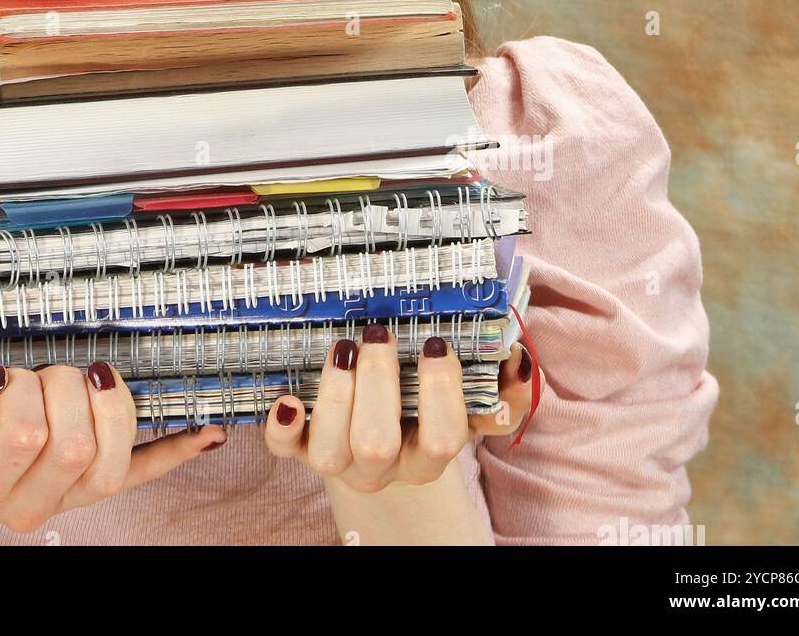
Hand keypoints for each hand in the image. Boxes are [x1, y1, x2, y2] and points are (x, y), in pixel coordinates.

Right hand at [0, 361, 225, 532]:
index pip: (26, 430)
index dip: (22, 388)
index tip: (5, 375)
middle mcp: (27, 504)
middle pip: (74, 444)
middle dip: (62, 388)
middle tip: (41, 375)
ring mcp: (69, 498)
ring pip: (111, 460)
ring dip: (105, 405)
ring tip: (80, 383)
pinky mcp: (97, 485)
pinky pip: (144, 472)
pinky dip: (177, 450)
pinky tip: (206, 432)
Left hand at [262, 326, 532, 492]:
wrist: (378, 438)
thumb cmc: (425, 409)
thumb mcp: (468, 401)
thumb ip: (502, 388)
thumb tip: (516, 359)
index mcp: (428, 451)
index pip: (443, 438)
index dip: (440, 394)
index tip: (436, 345)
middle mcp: (384, 464)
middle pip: (378, 444)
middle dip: (377, 384)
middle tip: (377, 334)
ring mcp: (339, 460)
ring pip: (331, 451)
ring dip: (334, 396)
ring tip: (341, 348)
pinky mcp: (300, 449)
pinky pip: (283, 451)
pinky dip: (282, 428)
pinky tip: (287, 399)